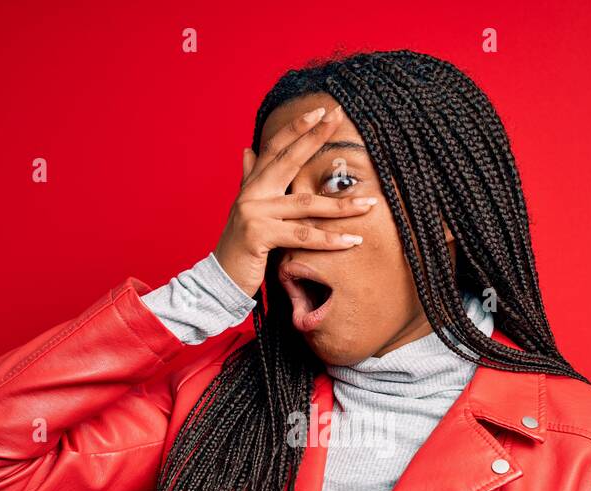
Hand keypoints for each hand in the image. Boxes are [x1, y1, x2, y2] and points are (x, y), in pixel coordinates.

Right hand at [214, 104, 376, 298]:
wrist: (220, 280)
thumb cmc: (240, 247)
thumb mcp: (246, 210)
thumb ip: (249, 179)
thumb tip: (247, 149)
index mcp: (252, 185)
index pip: (275, 148)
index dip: (296, 128)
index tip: (320, 111)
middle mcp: (251, 194)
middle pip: (288, 160)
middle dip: (314, 138)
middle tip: (338, 118)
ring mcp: (253, 213)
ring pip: (305, 204)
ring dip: (341, 206)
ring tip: (369, 204)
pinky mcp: (258, 236)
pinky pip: (301, 236)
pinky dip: (329, 240)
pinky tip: (351, 241)